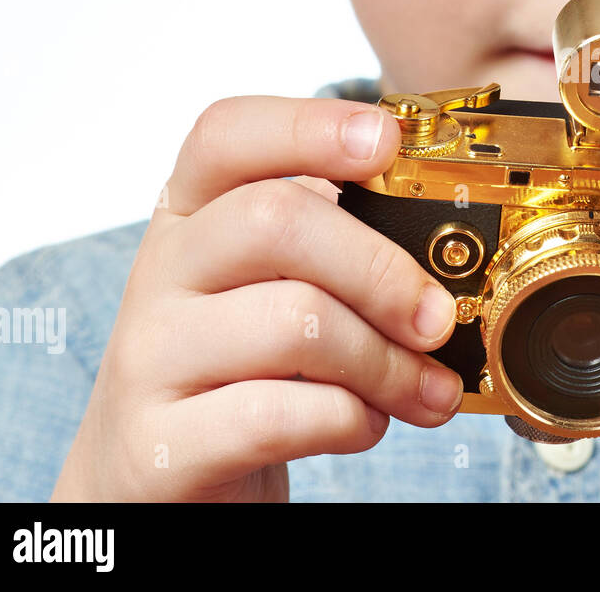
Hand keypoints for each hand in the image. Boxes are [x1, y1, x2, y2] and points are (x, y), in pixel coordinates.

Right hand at [52, 96, 462, 500]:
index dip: (310, 124)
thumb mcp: (277, 284)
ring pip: (292, 321)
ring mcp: (151, 357)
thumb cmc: (244, 366)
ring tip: (422, 389)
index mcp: (192, 215)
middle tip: (438, 318)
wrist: (158, 475)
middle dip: (382, 268)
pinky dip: (348, 419)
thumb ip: (338, 246)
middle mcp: (162, 272)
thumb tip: (449, 244)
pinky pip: (277, 413)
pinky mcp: (162, 442)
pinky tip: (363, 424)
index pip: (225, 134)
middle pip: (275, 220)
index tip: (387, 141)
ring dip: (386, 361)